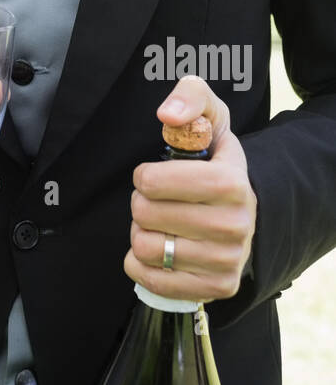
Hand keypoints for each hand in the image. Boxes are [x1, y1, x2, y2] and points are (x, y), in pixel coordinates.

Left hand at [124, 75, 256, 300]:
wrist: (242, 206)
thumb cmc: (214, 157)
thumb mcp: (210, 115)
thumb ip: (190, 97)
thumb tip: (167, 115)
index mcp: (232, 182)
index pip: (154, 182)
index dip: (143, 176)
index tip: (153, 175)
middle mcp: (237, 225)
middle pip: (144, 214)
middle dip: (141, 202)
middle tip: (158, 200)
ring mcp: (228, 260)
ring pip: (146, 248)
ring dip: (142, 233)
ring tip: (161, 223)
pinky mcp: (217, 288)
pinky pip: (151, 279)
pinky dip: (142, 263)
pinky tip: (159, 249)